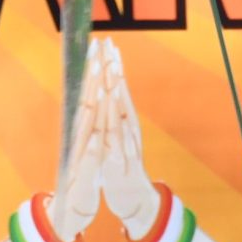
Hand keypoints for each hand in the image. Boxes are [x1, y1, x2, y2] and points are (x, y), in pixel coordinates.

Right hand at [46, 46, 107, 240]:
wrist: (69, 212)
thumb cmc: (81, 178)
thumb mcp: (86, 148)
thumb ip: (86, 124)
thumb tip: (88, 98)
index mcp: (84, 130)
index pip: (90, 94)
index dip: (94, 70)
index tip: (97, 46)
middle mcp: (80, 137)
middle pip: (87, 101)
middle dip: (92, 74)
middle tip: (95, 48)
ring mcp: (80, 154)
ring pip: (87, 123)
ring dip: (92, 100)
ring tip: (96, 76)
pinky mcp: (83, 174)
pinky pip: (89, 158)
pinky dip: (92, 146)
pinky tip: (96, 133)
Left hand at [94, 41, 160, 237]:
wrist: (135, 199)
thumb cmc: (121, 166)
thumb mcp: (114, 138)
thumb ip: (114, 115)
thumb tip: (110, 91)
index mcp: (121, 121)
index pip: (114, 88)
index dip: (110, 65)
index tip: (107, 42)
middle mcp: (126, 128)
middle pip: (119, 94)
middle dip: (114, 69)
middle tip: (110, 43)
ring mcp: (125, 144)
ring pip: (120, 113)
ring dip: (116, 91)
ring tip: (113, 69)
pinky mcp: (121, 162)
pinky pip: (117, 141)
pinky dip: (115, 124)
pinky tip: (112, 111)